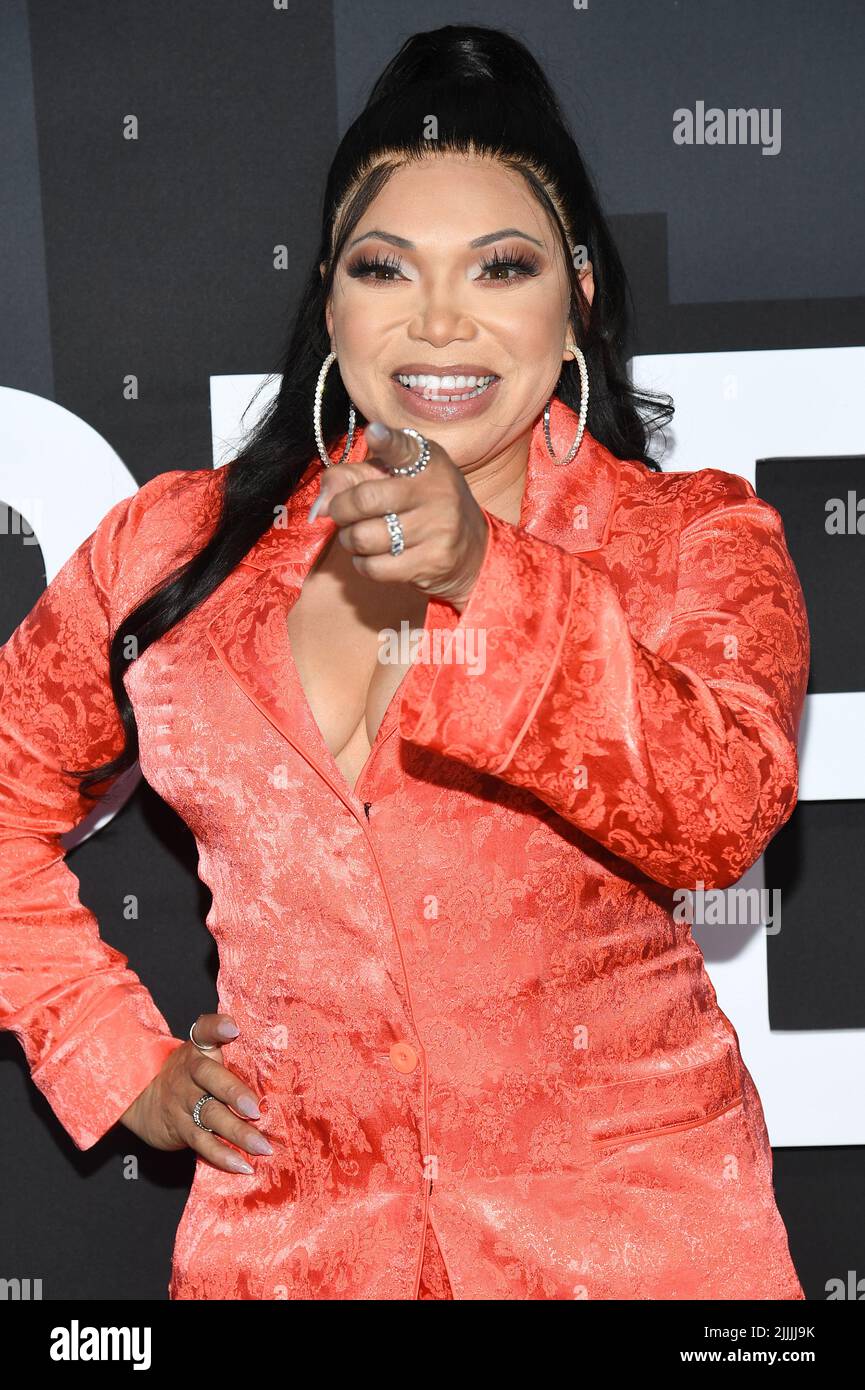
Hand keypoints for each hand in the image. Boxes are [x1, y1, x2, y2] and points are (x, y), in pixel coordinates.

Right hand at [118, 1013, 270, 1173]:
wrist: (141, 1097)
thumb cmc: (190, 1073)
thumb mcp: (203, 1053)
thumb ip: (230, 1051)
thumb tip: (278, 1063)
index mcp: (199, 1049)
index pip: (205, 1030)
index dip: (217, 1027)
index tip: (232, 1029)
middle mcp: (190, 1072)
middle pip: (211, 1078)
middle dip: (233, 1093)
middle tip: (256, 1109)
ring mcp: (183, 1101)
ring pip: (211, 1115)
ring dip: (238, 1133)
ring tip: (262, 1147)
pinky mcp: (181, 1128)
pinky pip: (202, 1142)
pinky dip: (223, 1155)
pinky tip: (243, 1165)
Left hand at [309, 422, 489, 613]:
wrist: (473, 552)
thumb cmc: (425, 507)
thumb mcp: (400, 479)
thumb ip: (355, 476)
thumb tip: (321, 502)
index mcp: (427, 463)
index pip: (404, 448)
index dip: (386, 441)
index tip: (373, 433)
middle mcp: (435, 492)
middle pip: (365, 499)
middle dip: (340, 509)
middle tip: (341, 513)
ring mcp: (436, 529)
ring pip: (364, 537)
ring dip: (349, 539)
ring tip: (357, 536)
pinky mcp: (431, 562)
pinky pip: (375, 567)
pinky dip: (362, 563)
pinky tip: (372, 556)